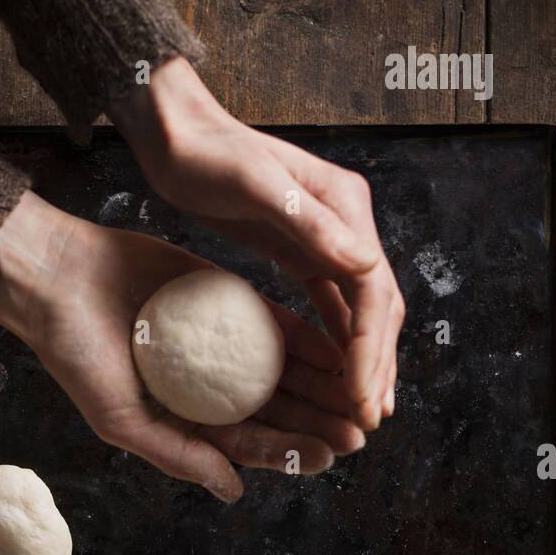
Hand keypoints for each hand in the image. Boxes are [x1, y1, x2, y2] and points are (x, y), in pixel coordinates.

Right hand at [0, 192, 364, 501]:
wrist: (56, 278)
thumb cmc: (75, 354)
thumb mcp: (120, 418)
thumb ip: (178, 454)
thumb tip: (235, 489)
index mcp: (184, 422)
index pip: (249, 444)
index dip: (291, 451)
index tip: (331, 454)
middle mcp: (207, 389)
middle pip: (275, 411)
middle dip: (319, 421)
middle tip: (362, 428)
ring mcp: (218, 345)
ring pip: (281, 371)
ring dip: (321, 383)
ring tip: (359, 391)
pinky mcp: (222, 301)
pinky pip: (272, 323)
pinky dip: (304, 335)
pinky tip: (336, 344)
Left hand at [109, 58, 404, 431]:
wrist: (177, 133)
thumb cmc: (208, 155)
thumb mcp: (255, 184)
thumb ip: (310, 223)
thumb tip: (366, 264)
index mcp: (345, 208)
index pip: (373, 291)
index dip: (371, 349)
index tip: (361, 397)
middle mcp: (345, 224)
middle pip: (378, 307)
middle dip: (376, 365)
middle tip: (369, 421)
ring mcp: (327, 239)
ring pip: (361, 312)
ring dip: (364, 362)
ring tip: (363, 412)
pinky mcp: (302, 251)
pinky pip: (333, 306)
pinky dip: (342, 343)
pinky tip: (339, 379)